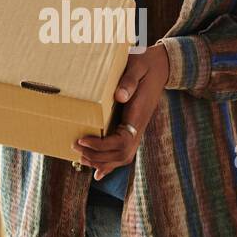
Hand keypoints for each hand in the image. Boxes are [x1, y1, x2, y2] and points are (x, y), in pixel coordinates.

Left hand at [72, 42, 169, 178]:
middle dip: (98, 156)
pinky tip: (98, 172)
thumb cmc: (146, 64)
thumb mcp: (137, 66)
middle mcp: (138, 126)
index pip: (122, 141)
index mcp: (138, 114)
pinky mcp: (131, 128)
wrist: (161, 66)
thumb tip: (119, 96)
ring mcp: (136, 129)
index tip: (83, 140)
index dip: (102, 145)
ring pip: (122, 156)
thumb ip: (129, 81)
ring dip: (101, 161)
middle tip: (75, 146)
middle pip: (121, 154)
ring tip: (81, 157)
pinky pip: (123, 151)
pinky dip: (110, 164)